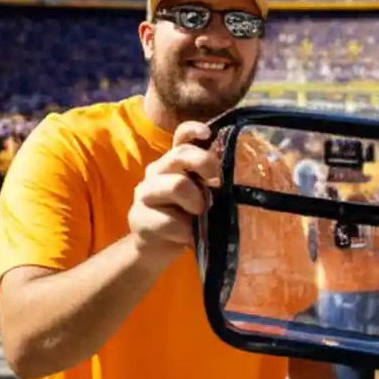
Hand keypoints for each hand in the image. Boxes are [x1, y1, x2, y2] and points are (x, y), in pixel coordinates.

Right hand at [128, 122, 219, 263]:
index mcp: (174, 163)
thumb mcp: (202, 197)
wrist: (157, 249)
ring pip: (176, 185)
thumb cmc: (186, 218)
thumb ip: (211, 184)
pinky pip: (168, 221)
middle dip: (204, 164)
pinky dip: (185, 231)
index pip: (181, 136)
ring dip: (196, 202)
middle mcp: (157, 171)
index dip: (193, 130)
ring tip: (200, 214)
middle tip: (216, 184)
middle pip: (180, 154)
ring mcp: (145, 193)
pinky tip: (188, 236)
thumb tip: (238, 181)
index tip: (207, 133)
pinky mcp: (139, 218)